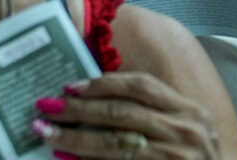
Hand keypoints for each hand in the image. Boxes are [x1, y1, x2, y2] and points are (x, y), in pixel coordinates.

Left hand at [33, 73, 219, 159]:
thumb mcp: (182, 133)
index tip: (71, 86)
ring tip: (47, 133)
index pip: (142, 85)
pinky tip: (67, 159)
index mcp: (190, 111)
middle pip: (123, 112)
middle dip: (81, 109)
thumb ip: (151, 117)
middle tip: (48, 106)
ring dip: (76, 138)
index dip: (104, 83)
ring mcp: (177, 157)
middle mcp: (187, 131)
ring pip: (115, 143)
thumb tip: (95, 102)